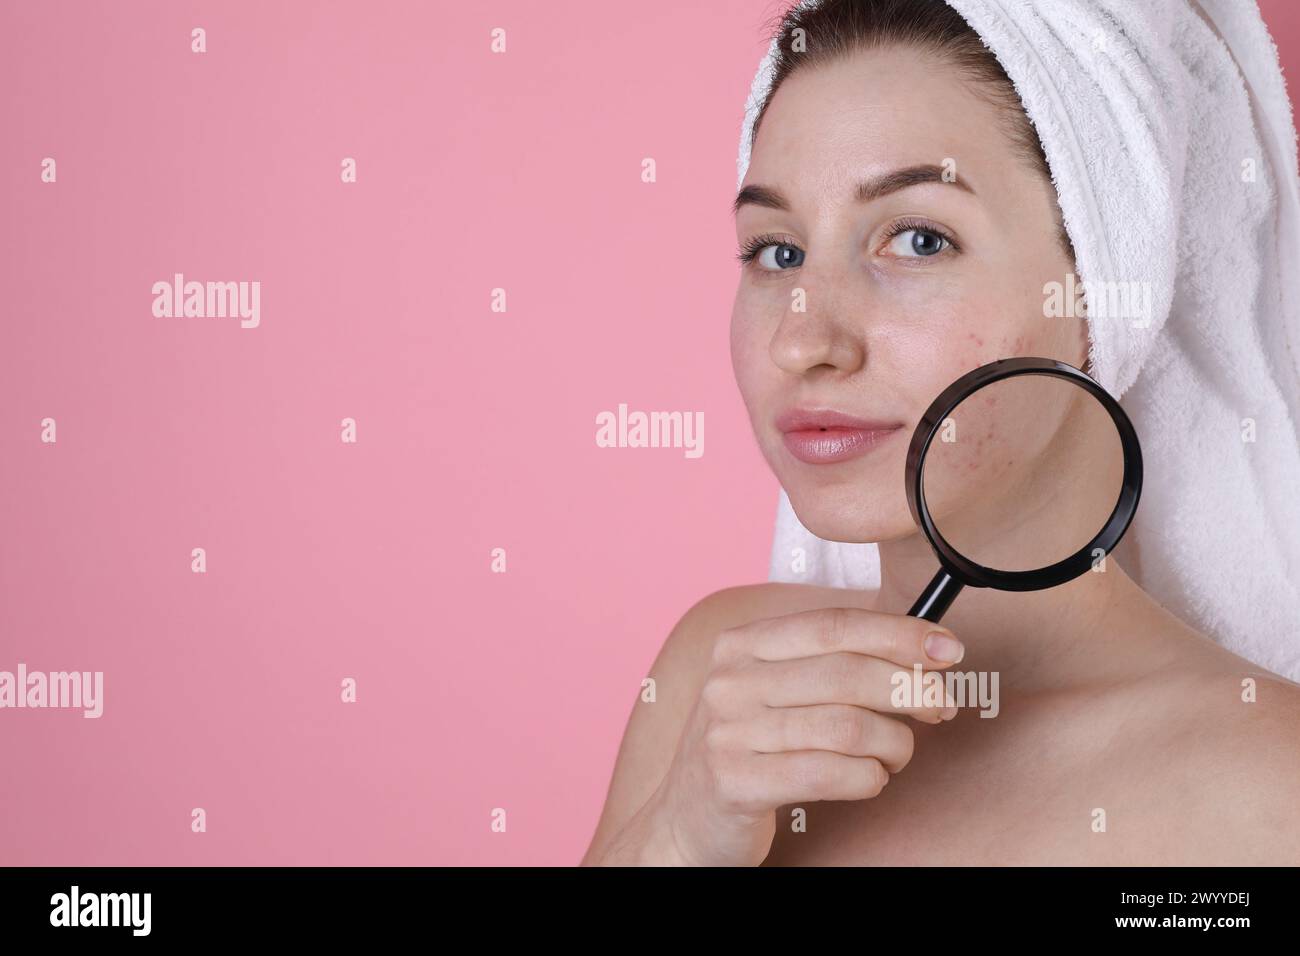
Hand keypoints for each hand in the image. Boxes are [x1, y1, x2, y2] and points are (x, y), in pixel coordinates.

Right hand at [636, 606, 963, 865]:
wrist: (686, 819)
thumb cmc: (750, 748)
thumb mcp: (774, 691)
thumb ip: (831, 664)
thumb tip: (924, 651)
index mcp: (741, 644)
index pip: (833, 624)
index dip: (898, 633)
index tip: (949, 648)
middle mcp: (729, 681)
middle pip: (846, 672)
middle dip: (911, 689)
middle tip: (941, 709)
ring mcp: (727, 732)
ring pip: (847, 727)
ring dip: (894, 744)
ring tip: (896, 754)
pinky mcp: (735, 783)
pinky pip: (829, 774)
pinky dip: (868, 778)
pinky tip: (870, 779)